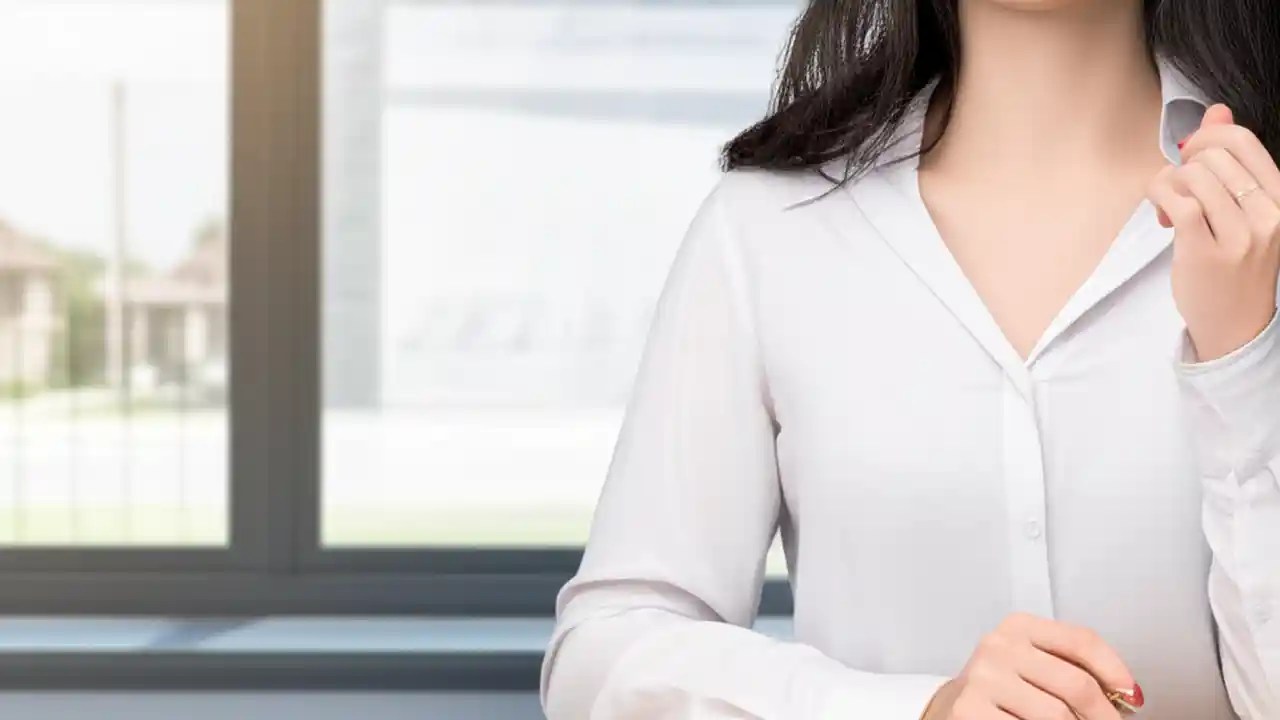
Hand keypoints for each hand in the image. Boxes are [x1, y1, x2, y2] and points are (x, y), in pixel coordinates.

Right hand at [921, 613, 1141, 719]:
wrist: (955, 708)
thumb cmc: (1005, 689)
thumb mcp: (1034, 664)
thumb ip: (1072, 668)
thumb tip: (1126, 695)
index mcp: (1019, 626)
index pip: (1082, 640)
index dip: (1115, 671)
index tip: (1132, 696)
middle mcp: (998, 646)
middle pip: (1076, 684)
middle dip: (1102, 715)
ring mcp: (983, 679)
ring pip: (1058, 716)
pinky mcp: (970, 710)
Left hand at [1148, 104, 1279, 361]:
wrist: (1235, 323)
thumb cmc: (1237, 264)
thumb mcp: (1244, 209)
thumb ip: (1232, 161)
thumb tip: (1216, 109)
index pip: (1242, 141)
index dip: (1206, 136)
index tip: (1190, 155)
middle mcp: (1267, 214)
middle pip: (1211, 156)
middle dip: (1184, 165)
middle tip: (1179, 190)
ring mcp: (1239, 235)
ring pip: (1192, 176)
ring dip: (1170, 184)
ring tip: (1173, 207)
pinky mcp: (1205, 251)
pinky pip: (1176, 200)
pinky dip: (1159, 196)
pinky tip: (1163, 213)